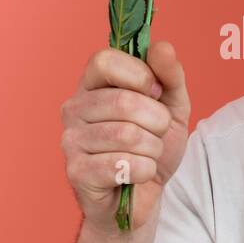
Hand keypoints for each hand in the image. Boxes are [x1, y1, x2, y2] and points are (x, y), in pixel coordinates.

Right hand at [60, 42, 190, 231]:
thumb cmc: (153, 146)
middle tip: (157, 132)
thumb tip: (162, 47)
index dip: (139, 74)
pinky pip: (121, 164)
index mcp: (93, 84)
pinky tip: (138, 174)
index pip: (104, 60)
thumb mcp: (173, 106)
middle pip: (122, 101)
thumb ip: (170, 75)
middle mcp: (74, 107)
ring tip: (148, 154)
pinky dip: (144, 170)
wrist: (146, 195)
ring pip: (126, 135)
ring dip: (152, 149)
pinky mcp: (76, 171)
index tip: (155, 92)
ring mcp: (70, 140)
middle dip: (156, 120)